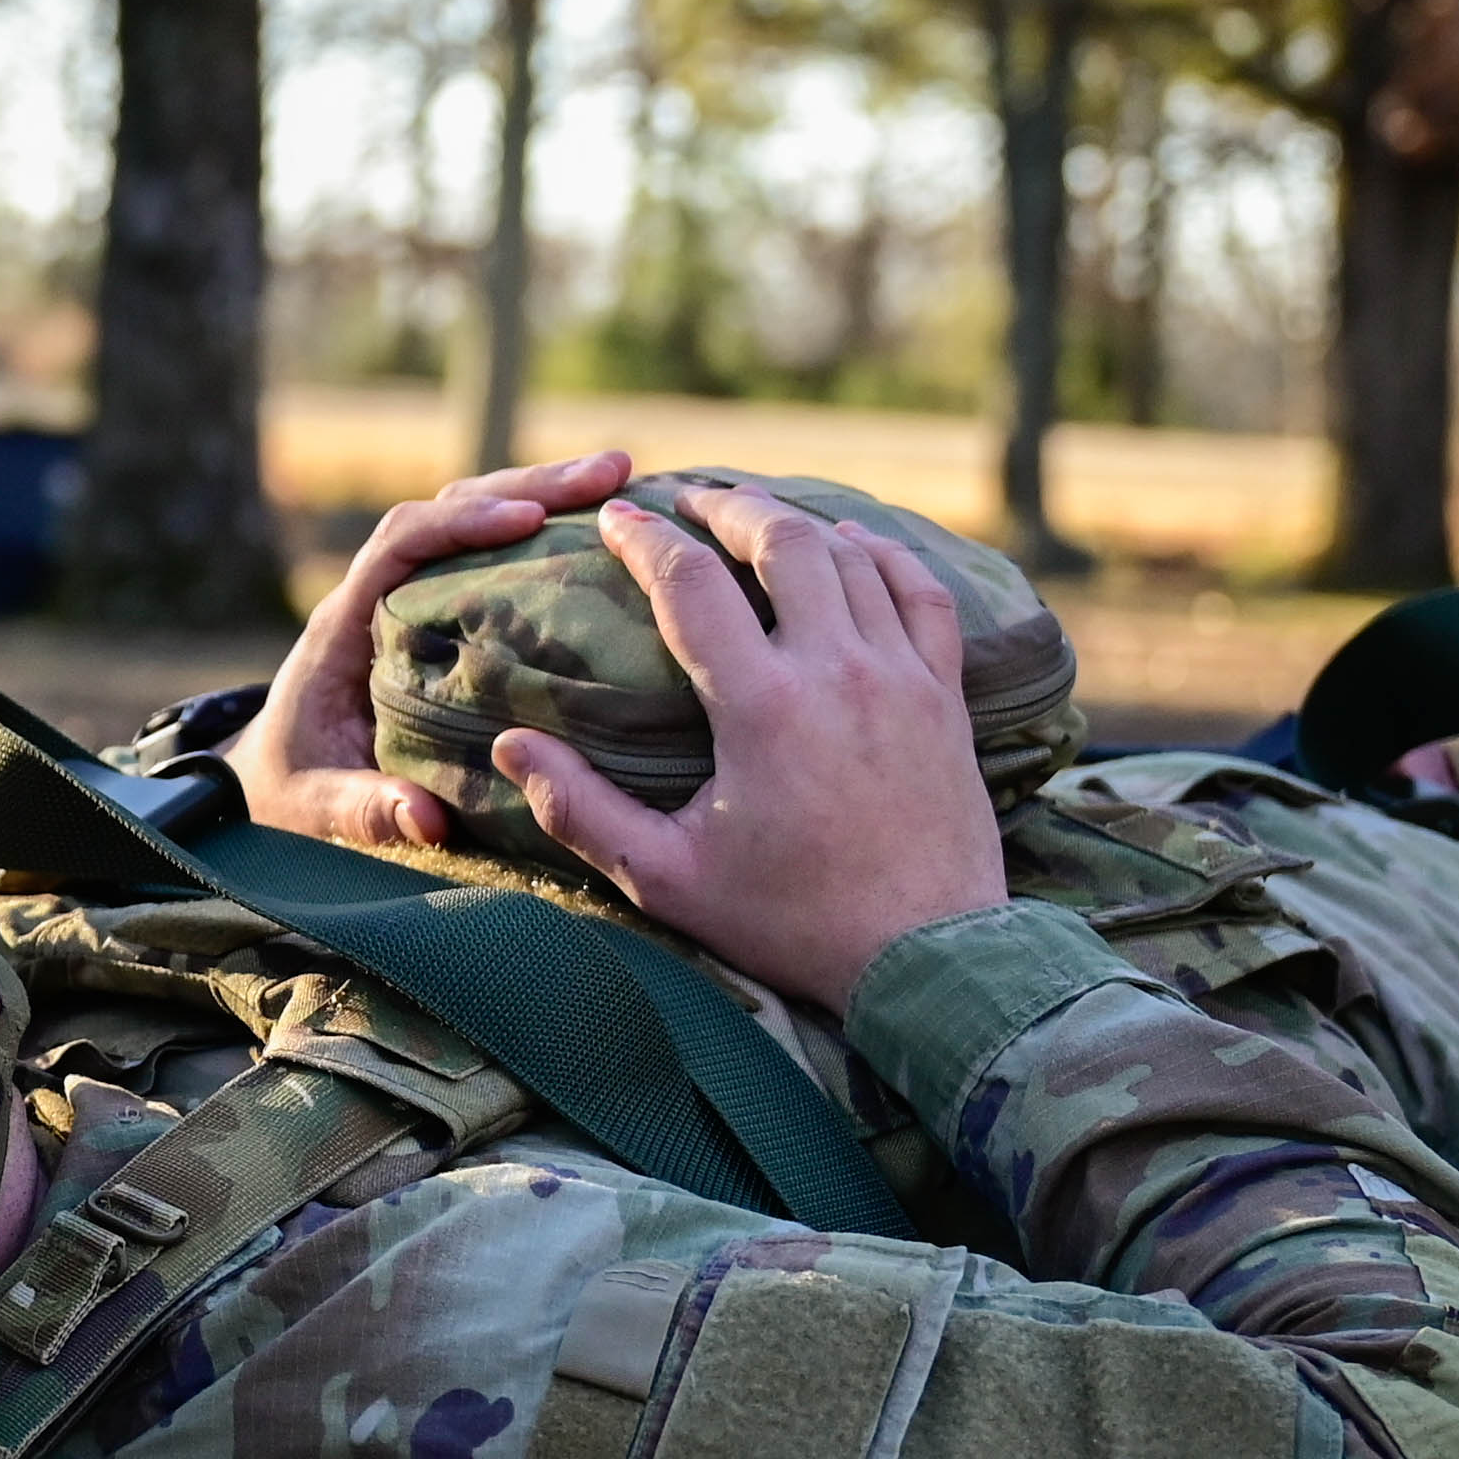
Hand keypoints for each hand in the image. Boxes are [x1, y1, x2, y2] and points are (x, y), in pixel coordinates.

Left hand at [227, 450, 639, 848]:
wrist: (274, 779)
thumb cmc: (292, 788)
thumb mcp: (316, 807)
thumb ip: (363, 808)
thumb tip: (426, 817)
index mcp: (342, 625)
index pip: (397, 545)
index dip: (459, 524)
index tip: (527, 519)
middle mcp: (378, 593)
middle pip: (448, 511)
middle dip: (527, 485)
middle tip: (610, 472)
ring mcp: (413, 596)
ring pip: (475, 522)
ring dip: (546, 495)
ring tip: (624, 479)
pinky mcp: (442, 614)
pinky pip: (494, 559)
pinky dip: (548, 538)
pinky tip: (610, 536)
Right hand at [496, 483, 1010, 1007]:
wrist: (928, 958)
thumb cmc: (790, 922)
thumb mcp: (667, 879)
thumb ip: (581, 808)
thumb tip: (510, 745)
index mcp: (760, 706)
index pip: (690, 584)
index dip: (644, 539)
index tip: (614, 518)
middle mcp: (835, 669)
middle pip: (782, 539)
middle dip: (727, 506)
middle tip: (688, 499)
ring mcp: (901, 676)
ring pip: (851, 556)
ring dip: (797, 522)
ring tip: (756, 513)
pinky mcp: (947, 697)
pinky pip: (921, 593)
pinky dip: (883, 556)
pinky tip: (854, 547)